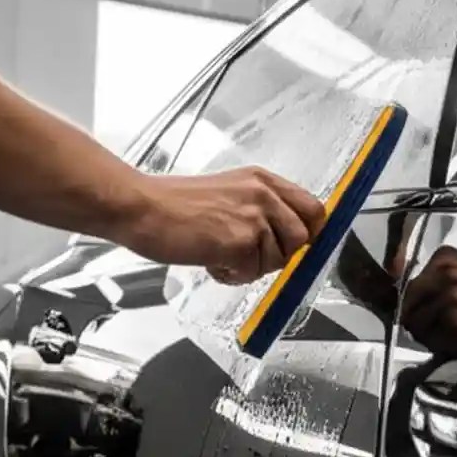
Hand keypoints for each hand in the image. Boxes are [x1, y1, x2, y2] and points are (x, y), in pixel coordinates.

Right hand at [113, 167, 325, 282]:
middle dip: (278, 255)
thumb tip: (287, 238)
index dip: (309, 233)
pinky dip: (231, 275)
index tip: (294, 246)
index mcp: (263, 181)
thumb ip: (260, 209)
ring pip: (277, 260)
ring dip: (250, 267)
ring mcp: (253, 218)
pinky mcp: (240, 241)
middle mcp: (263, 195)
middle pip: (302, 239)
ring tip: (220, 254)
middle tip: (247, 255)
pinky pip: (251, 273)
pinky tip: (210, 260)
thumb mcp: (229, 192)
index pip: (313, 208)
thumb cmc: (174, 204)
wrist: (142, 208)